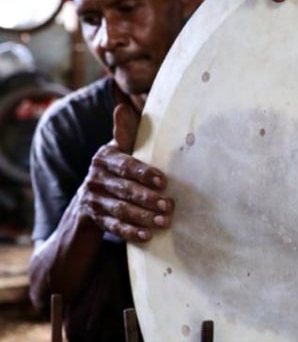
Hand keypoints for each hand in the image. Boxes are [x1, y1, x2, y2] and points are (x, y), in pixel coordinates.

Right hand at [79, 103, 173, 243]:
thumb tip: (122, 106)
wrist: (84, 204)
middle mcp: (95, 177)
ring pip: (120, 209)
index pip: (125, 165)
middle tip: (169, 205)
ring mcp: (92, 199)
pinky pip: (113, 226)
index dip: (144, 173)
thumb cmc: (112, 173)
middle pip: (124, 189)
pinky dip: (131, 231)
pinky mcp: (93, 219)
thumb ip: (124, 134)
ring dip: (143, 216)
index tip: (163, 181)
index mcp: (104, 158)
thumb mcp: (116, 152)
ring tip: (165, 221)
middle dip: (147, 198)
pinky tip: (148, 235)